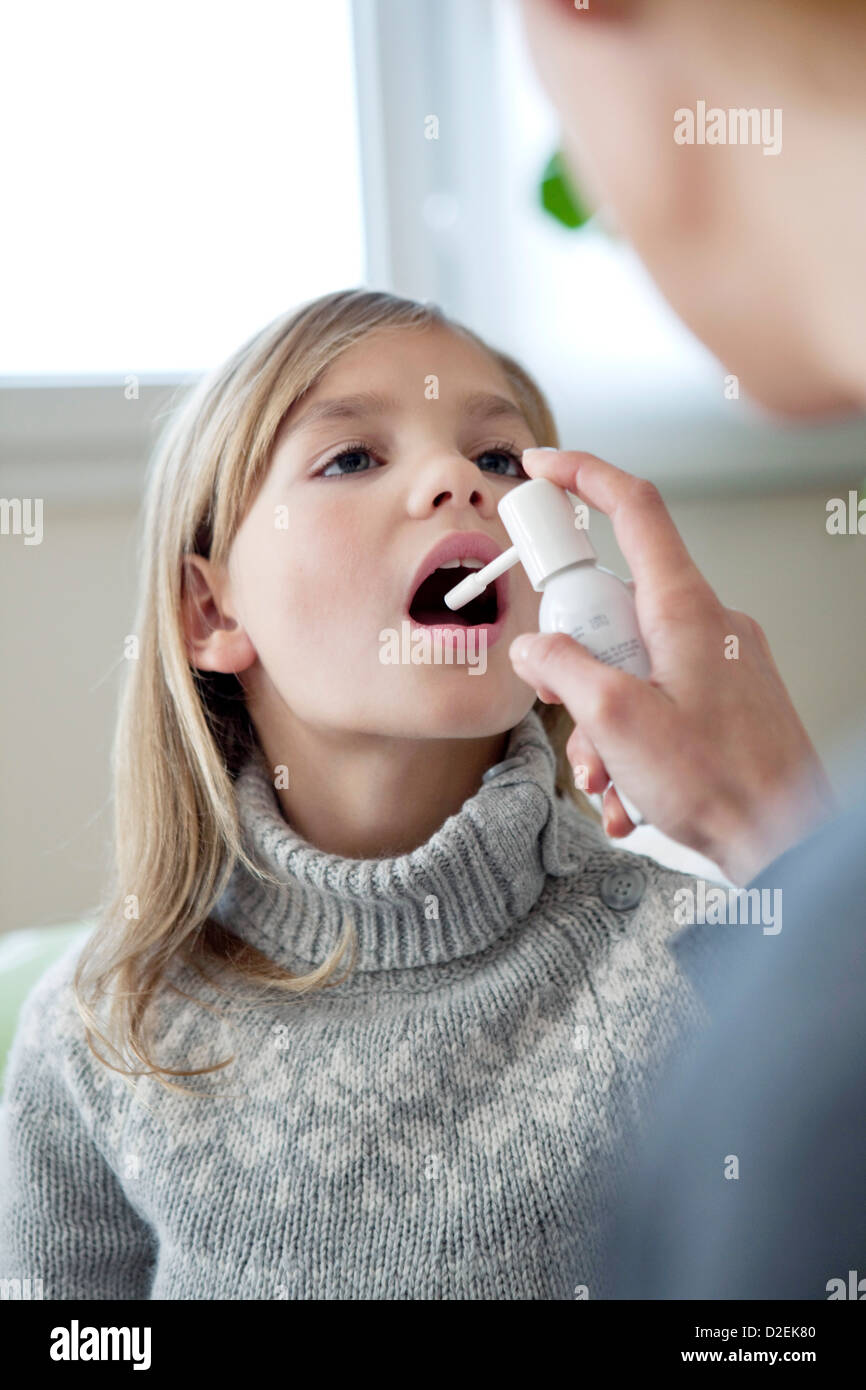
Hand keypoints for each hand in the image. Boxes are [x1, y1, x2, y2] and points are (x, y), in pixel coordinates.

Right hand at [510, 449, 837, 885]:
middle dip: (572, 661)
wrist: (787, 839)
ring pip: (628, 663)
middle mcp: (704, 623)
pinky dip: (629, 740)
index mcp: (684, 608)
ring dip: (598, 719)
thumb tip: (534, 649)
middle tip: (559, 702)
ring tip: (605, 773)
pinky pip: (654, 698)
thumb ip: (563, 668)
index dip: (584, 476)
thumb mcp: (616, 719)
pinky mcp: (720, 700)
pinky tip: (627, 789)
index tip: (542, 468)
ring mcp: (715, 662)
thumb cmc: (721, 782)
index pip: (634, 508)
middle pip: (613, 605)